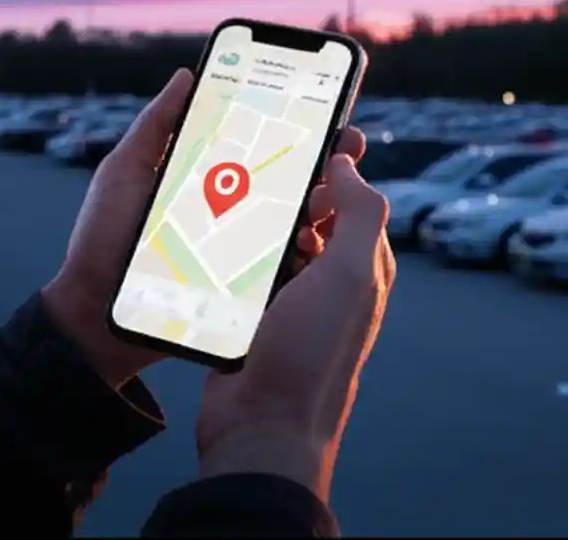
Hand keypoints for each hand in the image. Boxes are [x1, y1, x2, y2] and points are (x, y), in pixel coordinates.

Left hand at [41, 69, 367, 388]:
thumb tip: (187, 74)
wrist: (94, 311)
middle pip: (288, 185)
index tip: (324, 110)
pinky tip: (311, 242)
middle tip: (346, 147)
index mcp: (208, 182)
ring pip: (294, 226)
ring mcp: (238, 252)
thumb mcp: (125, 172)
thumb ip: (155, 126)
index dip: (293, 131)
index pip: (258, 151)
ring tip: (326, 197)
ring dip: (319, 208)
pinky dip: (301, 257)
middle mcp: (230, 214)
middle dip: (324, 165)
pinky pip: (282, 271)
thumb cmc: (104, 237)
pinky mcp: (241, 289)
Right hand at [194, 153, 394, 501]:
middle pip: (307, 220)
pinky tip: (205, 238)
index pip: (354, 203)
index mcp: (361, 270)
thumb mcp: (350, 275)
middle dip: (284, 193)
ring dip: (251, 223)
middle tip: (250, 164)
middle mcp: (328, 284)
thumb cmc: (312, 353)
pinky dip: (227, 256)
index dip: (333, 170)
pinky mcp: (249, 319)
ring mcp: (287, 303)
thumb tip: (349, 164)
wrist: (261, 429)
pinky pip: (239, 274)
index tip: (301, 139)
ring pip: (269, 244)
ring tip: (222, 194)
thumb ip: (360, 213)